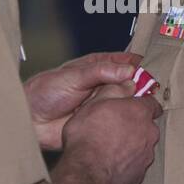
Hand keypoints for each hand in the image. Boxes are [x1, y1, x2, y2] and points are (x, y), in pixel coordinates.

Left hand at [25, 52, 142, 150]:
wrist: (31, 119)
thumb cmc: (46, 91)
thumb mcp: (73, 75)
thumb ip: (101, 72)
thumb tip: (128, 70)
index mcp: (97, 67)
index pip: (125, 62)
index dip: (139, 65)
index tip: (153, 68)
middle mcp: (103, 84)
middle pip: (130, 82)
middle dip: (142, 85)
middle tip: (153, 89)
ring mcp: (104, 103)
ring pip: (127, 101)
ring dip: (135, 103)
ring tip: (146, 104)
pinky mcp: (101, 121)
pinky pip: (118, 120)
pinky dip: (127, 120)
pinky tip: (135, 120)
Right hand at [61, 93, 161, 183]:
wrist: (86, 174)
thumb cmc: (88, 136)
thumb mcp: (94, 103)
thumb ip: (115, 90)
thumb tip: (129, 84)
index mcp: (140, 112)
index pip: (151, 102)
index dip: (139, 102)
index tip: (129, 104)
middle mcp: (149, 133)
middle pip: (146, 125)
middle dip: (134, 124)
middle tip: (113, 126)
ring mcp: (146, 155)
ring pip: (142, 145)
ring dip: (130, 144)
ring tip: (109, 146)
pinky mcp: (140, 174)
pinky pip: (135, 163)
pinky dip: (126, 161)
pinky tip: (109, 162)